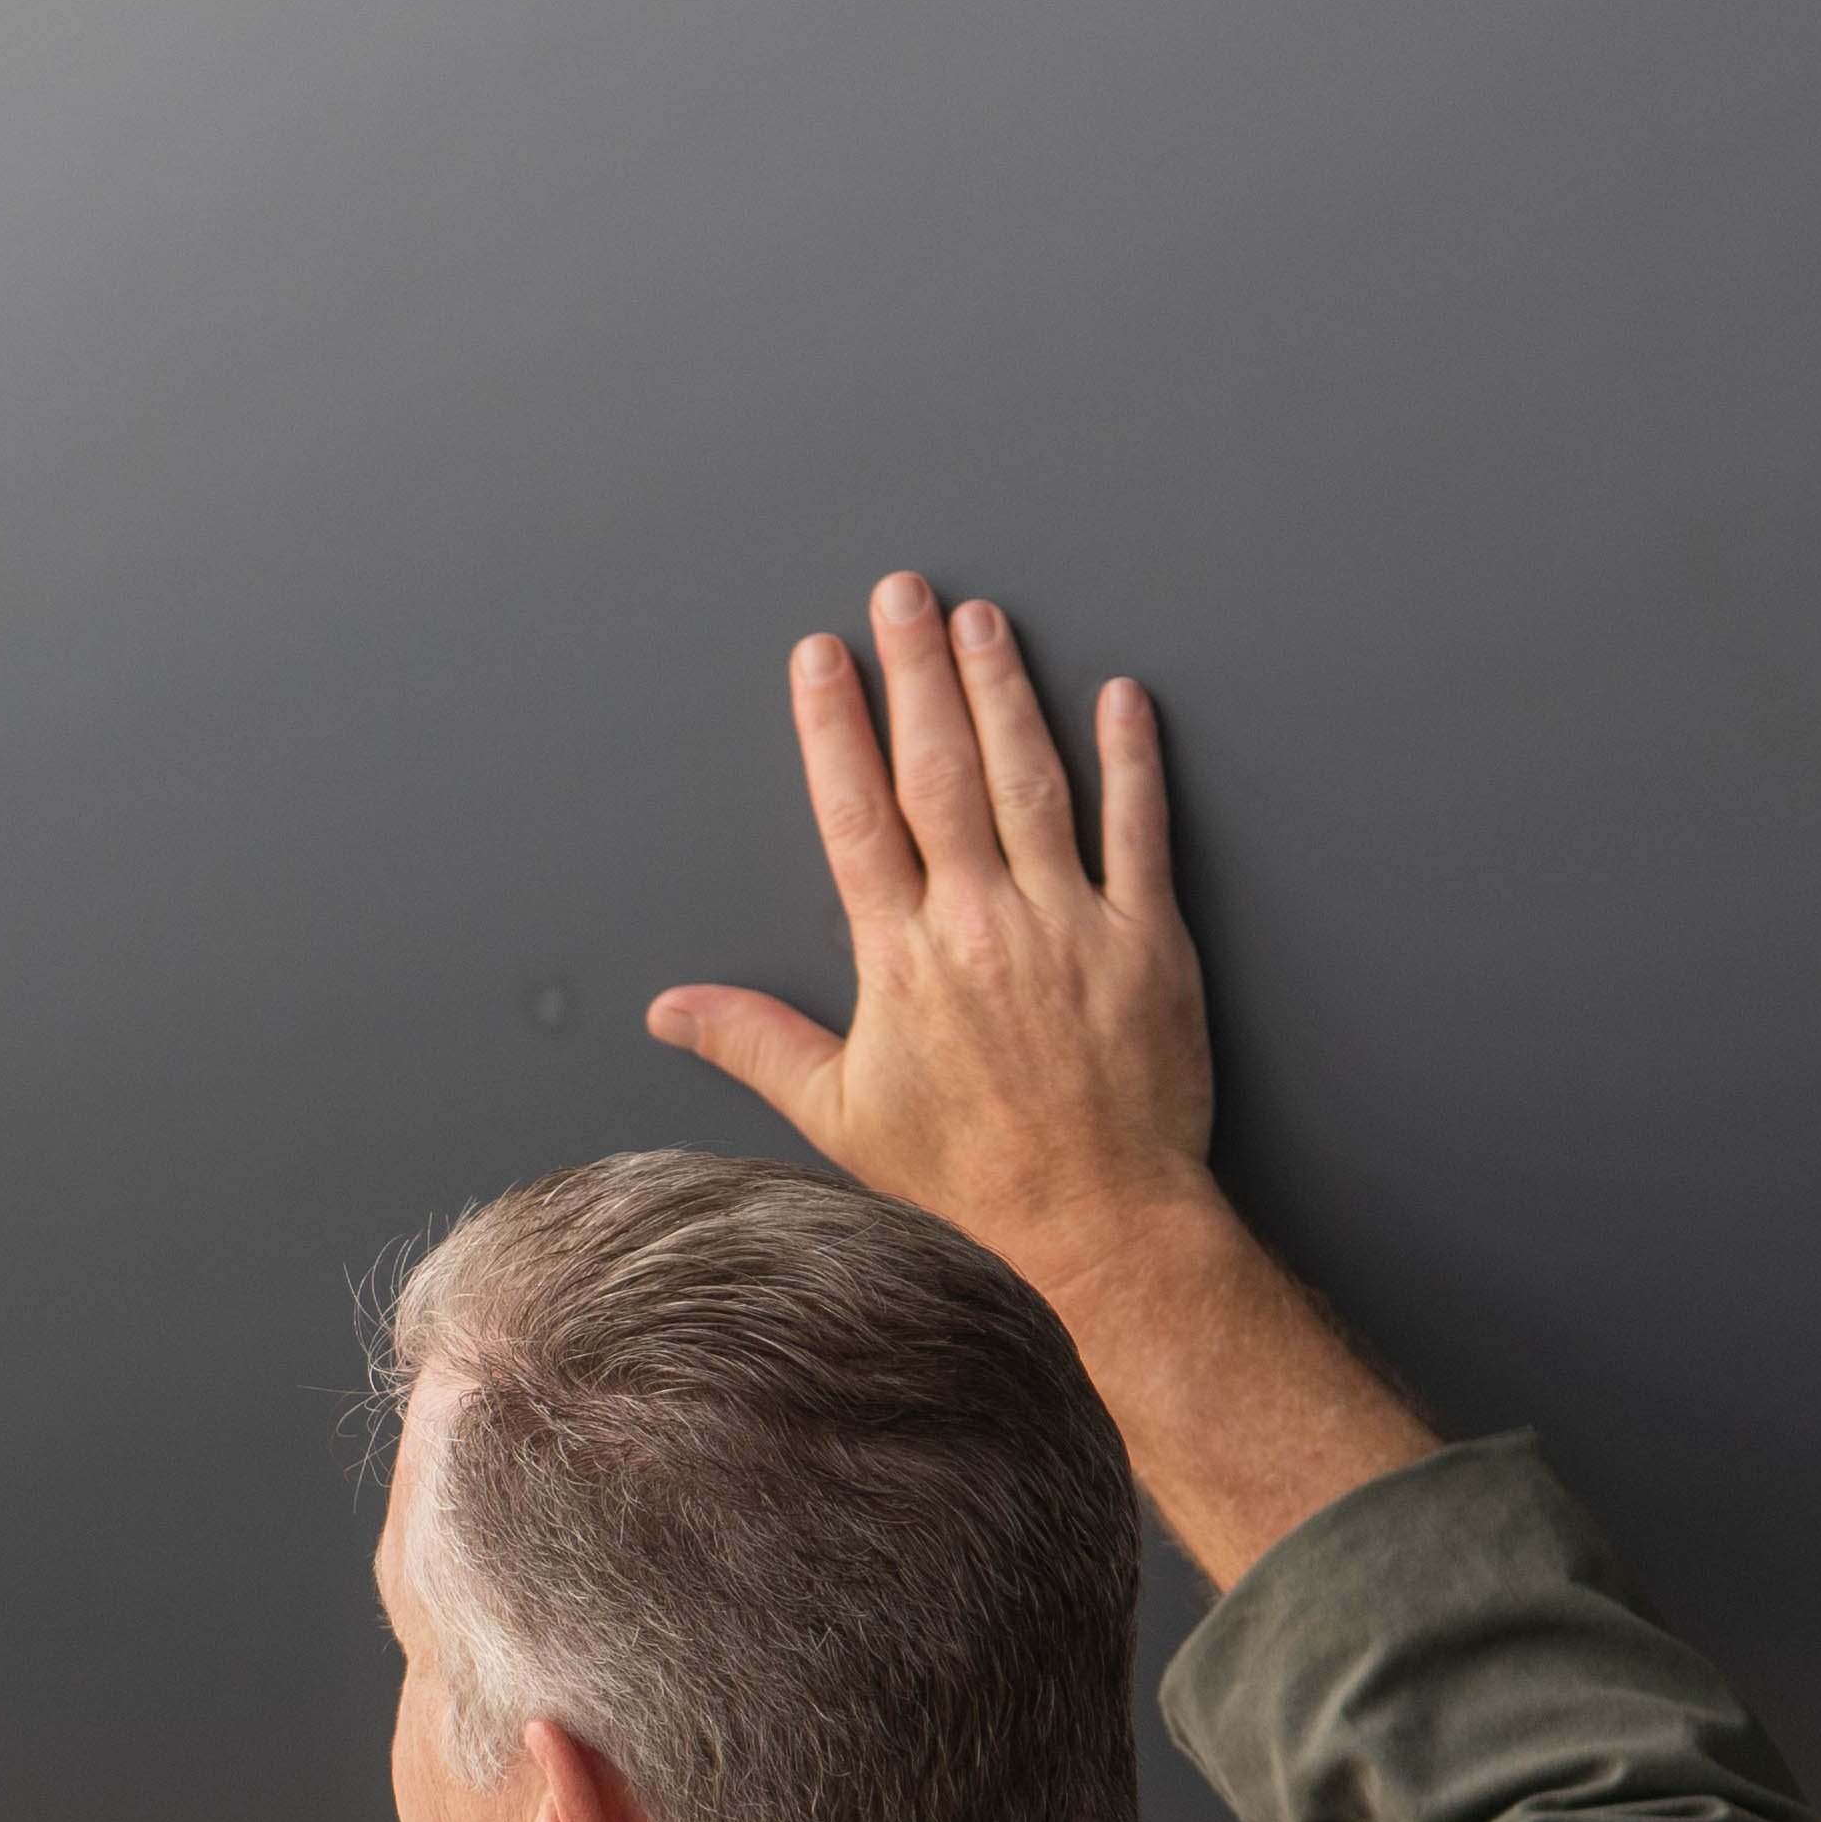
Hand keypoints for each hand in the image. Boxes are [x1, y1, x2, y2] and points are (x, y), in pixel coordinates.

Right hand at [648, 575, 1433, 1586]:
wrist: (1096, 1229)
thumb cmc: (970, 1185)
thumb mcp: (842, 1117)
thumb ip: (755, 1044)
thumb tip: (670, 1010)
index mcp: (902, 960)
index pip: (856, 813)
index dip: (836, 727)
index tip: (823, 657)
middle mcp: (981, 925)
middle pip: (940, 770)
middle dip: (917, 671)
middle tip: (905, 592)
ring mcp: (1071, 925)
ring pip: (1031, 779)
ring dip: (1004, 691)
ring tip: (984, 620)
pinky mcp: (1150, 942)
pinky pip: (1140, 830)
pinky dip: (1132, 760)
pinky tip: (1121, 698)